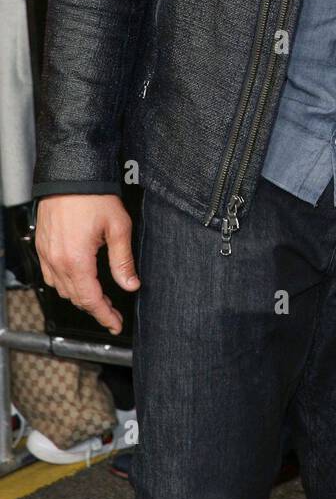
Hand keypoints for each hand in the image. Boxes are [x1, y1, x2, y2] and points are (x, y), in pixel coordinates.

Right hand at [35, 195, 139, 334]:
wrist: (70, 175)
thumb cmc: (94, 196)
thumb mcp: (118, 228)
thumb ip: (123, 261)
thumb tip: (131, 285)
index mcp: (77, 260)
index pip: (91, 299)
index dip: (105, 315)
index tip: (116, 323)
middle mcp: (57, 261)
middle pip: (75, 298)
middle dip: (95, 308)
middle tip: (112, 311)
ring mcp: (46, 254)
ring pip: (62, 289)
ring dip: (80, 296)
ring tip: (99, 297)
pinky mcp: (41, 246)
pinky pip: (50, 275)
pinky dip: (65, 283)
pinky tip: (78, 279)